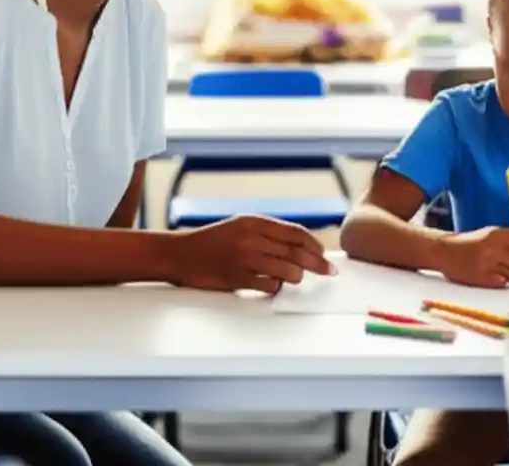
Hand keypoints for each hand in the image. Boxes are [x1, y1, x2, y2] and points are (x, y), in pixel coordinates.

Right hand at [167, 214, 334, 294]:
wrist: (179, 254)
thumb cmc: (211, 242)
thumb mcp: (240, 227)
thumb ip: (266, 234)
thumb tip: (299, 247)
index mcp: (254, 222)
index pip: (295, 233)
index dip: (314, 245)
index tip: (323, 254)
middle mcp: (252, 238)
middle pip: (296, 252)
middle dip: (317, 263)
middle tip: (329, 271)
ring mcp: (245, 258)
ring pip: (288, 270)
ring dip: (296, 277)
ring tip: (293, 279)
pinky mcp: (238, 278)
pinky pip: (270, 285)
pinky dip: (276, 287)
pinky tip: (272, 285)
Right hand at [432, 226, 508, 287]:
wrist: (444, 251)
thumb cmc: (470, 243)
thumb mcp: (491, 234)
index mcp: (498, 234)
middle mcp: (495, 248)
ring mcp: (489, 265)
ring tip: (504, 271)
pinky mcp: (483, 279)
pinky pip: (505, 284)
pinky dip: (503, 282)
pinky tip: (495, 276)